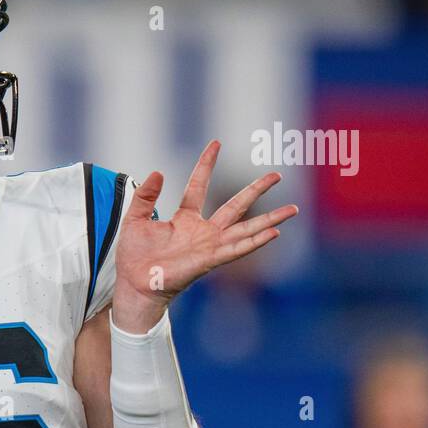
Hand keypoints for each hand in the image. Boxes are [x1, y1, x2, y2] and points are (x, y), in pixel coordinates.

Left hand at [111, 140, 297, 331]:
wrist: (134, 284)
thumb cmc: (134, 256)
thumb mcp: (135, 220)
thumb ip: (146, 197)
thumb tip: (158, 172)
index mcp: (184, 219)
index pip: (198, 186)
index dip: (206, 164)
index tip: (216, 143)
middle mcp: (202, 231)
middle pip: (236, 205)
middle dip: (256, 190)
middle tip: (277, 175)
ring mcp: (209, 246)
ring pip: (246, 228)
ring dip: (270, 219)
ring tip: (293, 209)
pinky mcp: (210, 260)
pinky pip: (237, 249)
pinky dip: (256, 241)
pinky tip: (274, 233)